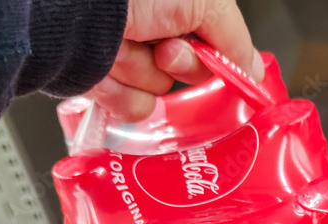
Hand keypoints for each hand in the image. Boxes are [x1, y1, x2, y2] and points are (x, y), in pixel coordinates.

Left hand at [90, 0, 263, 120]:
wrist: (71, 8)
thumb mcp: (205, 2)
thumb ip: (235, 39)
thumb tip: (255, 71)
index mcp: (174, 5)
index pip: (213, 46)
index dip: (218, 60)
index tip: (225, 71)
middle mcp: (150, 26)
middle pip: (189, 71)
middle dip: (180, 63)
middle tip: (164, 47)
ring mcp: (123, 53)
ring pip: (157, 91)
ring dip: (143, 73)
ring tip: (124, 45)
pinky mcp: (99, 79)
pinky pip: (129, 108)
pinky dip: (120, 92)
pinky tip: (106, 69)